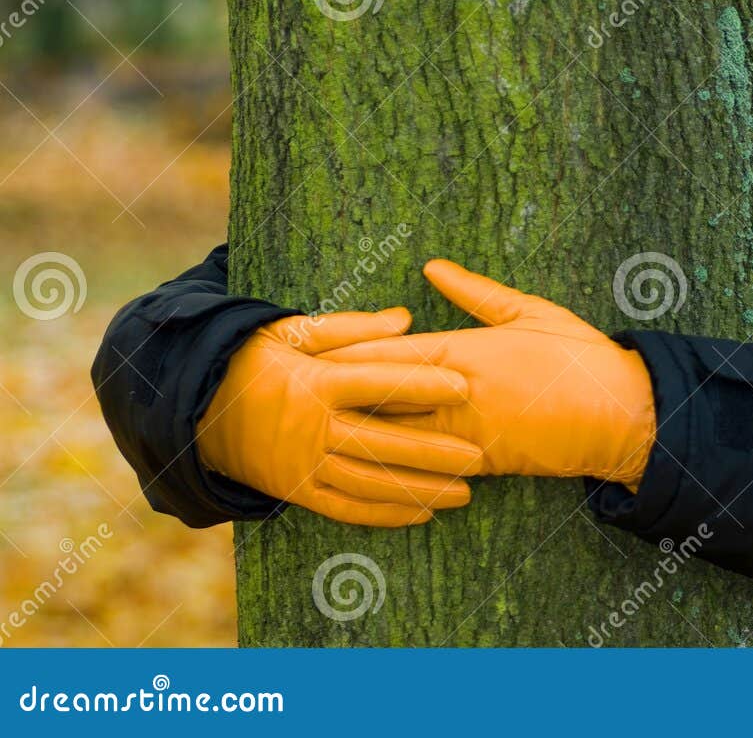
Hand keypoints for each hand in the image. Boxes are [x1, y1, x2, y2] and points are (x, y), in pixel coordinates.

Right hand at [196, 309, 484, 526]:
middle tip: (478, 454)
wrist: (195, 408)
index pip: (375, 383)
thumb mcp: (293, 333)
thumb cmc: (255, 360)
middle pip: (380, 441)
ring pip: (368, 482)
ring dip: (418, 490)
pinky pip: (345, 508)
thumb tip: (405, 317)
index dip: (420, 383)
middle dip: (432, 451)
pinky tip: (423, 514)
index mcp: (315, 383)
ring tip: (465, 492)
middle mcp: (310, 428)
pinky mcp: (296, 491)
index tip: (463, 384)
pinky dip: (384, 515)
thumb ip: (352, 328)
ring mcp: (302, 465)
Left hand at [319, 260, 656, 488]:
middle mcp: (456, 393)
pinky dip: (390, 465)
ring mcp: (464, 433)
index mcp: (464, 350)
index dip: (340, 350)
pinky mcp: (479, 464)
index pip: (388, 350)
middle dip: (332, 392)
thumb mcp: (530, 311)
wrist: (618, 415)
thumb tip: (432, 267)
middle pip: (378, 395)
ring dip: (350, 432)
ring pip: (393, 435)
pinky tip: (360, 467)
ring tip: (306, 430)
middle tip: (286, 390)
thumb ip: (475, 292)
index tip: (303, 346)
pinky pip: (424, 466)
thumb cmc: (578, 357)